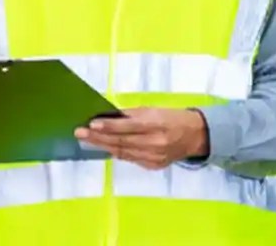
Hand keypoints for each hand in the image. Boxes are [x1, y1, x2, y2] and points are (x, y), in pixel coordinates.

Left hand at [74, 107, 208, 169]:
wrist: (196, 136)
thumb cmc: (173, 118)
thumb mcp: (155, 110)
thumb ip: (133, 114)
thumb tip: (109, 116)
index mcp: (157, 124)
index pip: (128, 126)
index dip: (109, 126)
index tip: (91, 124)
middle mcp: (155, 143)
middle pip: (121, 141)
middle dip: (98, 138)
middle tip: (79, 133)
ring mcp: (154, 157)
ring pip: (123, 152)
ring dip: (103, 146)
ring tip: (86, 140)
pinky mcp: (154, 166)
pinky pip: (130, 158)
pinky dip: (117, 152)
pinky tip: (104, 147)